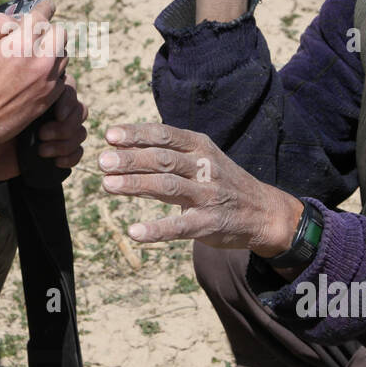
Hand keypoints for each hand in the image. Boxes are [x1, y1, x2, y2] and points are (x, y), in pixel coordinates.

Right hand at [0, 1, 68, 180]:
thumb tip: (14, 18)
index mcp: (22, 45)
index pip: (42, 16)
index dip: (43, 7)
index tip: (45, 5)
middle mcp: (41, 62)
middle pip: (60, 34)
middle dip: (48, 29)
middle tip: (34, 32)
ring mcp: (48, 83)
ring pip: (63, 56)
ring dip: (52, 50)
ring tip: (33, 53)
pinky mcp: (48, 100)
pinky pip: (61, 77)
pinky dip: (52, 71)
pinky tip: (35, 73)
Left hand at [98, 123, 302, 258]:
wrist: (263, 211)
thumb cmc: (221, 181)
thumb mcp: (202, 157)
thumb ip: (169, 151)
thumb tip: (122, 147)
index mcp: (200, 146)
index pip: (164, 135)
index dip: (136, 134)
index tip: (110, 136)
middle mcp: (204, 167)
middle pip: (163, 159)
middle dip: (131, 159)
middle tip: (102, 161)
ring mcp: (208, 196)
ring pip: (168, 187)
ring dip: (136, 185)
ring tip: (108, 185)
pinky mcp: (209, 224)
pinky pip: (179, 226)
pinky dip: (156, 229)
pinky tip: (134, 232)